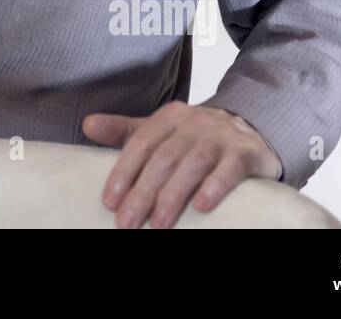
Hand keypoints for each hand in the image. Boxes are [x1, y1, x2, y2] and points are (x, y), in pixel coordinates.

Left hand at [83, 101, 281, 228]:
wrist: (253, 130)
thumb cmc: (196, 138)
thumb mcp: (161, 131)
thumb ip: (125, 131)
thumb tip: (87, 124)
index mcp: (169, 116)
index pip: (140, 143)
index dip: (123, 172)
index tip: (110, 202)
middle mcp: (195, 122)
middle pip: (163, 157)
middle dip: (143, 192)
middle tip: (127, 223)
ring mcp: (222, 136)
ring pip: (193, 163)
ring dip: (173, 195)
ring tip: (158, 224)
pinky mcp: (247, 152)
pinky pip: (231, 168)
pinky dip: (215, 186)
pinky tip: (202, 206)